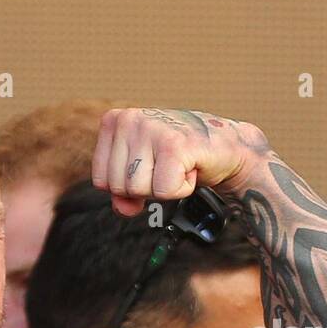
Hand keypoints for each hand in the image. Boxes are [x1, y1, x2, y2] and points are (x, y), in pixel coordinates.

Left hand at [91, 107, 269, 216]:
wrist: (225, 147)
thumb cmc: (179, 158)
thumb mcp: (141, 174)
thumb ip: (122, 195)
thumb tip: (124, 208)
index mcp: (114, 121)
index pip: (101, 181)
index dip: (126, 186)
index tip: (150, 167)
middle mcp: (130, 119)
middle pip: (119, 187)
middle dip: (146, 188)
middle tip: (166, 167)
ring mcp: (151, 128)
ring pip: (138, 190)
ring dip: (163, 187)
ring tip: (177, 166)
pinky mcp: (174, 144)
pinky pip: (163, 191)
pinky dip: (181, 189)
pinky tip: (190, 168)